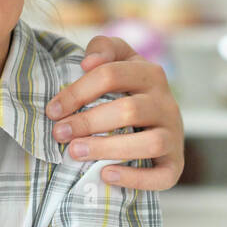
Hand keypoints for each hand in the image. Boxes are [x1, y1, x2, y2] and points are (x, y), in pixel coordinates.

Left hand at [45, 34, 183, 190]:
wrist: (158, 121)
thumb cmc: (127, 90)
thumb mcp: (118, 61)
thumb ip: (104, 48)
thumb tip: (89, 62)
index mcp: (150, 74)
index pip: (111, 75)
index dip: (77, 91)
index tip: (52, 110)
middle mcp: (166, 104)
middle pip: (129, 110)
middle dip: (88, 122)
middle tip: (59, 133)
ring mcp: (174, 135)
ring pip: (150, 143)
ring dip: (108, 148)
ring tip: (75, 152)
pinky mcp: (175, 164)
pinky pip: (163, 175)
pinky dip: (135, 178)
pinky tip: (106, 175)